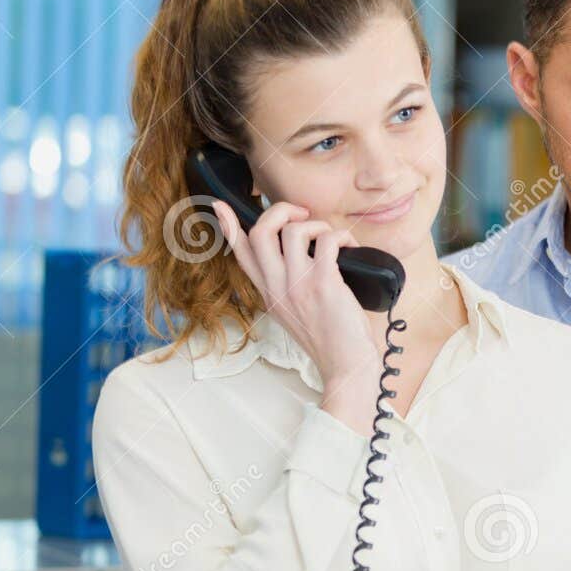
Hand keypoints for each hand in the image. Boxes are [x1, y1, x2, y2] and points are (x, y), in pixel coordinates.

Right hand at [211, 200, 379, 403]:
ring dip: (316, 223)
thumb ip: (286, 286)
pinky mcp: (324, 283)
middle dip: (280, 210)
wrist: (346, 365)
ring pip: (293, 231)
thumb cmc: (329, 339)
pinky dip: (341, 235)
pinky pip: (327, 240)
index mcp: (268, 292)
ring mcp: (298, 285)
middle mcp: (277, 287)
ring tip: (330, 236)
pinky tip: (350, 245)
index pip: (241, 254)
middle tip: (302, 215)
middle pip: (260, 232)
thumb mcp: (293, 312)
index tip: (220, 205)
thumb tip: (297, 255)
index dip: (229, 226)